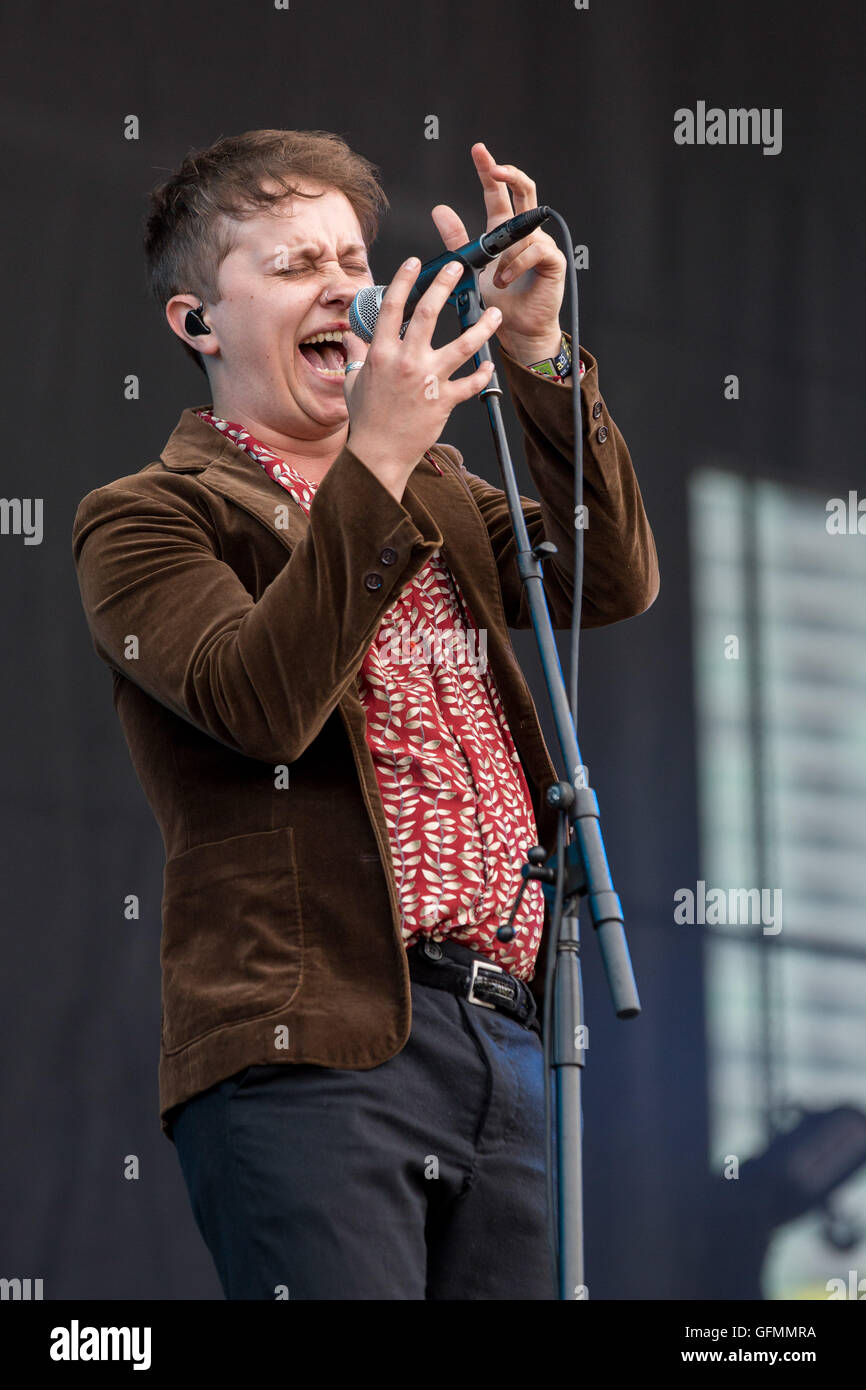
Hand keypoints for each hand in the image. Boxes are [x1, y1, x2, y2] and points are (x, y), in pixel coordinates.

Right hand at [343, 255, 500, 500]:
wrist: (378, 453)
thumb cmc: (367, 419)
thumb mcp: (354, 381)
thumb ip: (357, 354)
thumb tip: (351, 334)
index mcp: (382, 353)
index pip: (393, 306)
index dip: (403, 279)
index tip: (414, 263)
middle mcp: (407, 362)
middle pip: (430, 314)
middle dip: (444, 285)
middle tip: (456, 269)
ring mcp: (428, 381)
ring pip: (463, 346)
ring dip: (482, 327)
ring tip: (494, 313)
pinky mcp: (444, 401)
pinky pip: (471, 384)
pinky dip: (483, 375)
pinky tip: (489, 366)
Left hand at [430, 142, 565, 364]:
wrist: (517, 330)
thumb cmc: (499, 302)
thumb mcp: (472, 267)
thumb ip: (458, 240)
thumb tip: (439, 210)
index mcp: (505, 230)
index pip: (499, 192)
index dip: (489, 171)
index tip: (478, 151)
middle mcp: (525, 232)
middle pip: (523, 189)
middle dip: (508, 174)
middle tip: (494, 166)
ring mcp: (542, 244)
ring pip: (523, 229)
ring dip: (505, 252)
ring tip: (496, 277)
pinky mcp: (553, 260)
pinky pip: (534, 250)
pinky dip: (516, 266)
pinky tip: (505, 281)